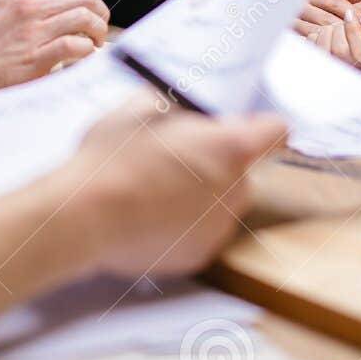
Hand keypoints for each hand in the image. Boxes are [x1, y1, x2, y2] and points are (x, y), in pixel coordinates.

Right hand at [0, 0, 108, 94]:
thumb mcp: (6, 7)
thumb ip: (35, 3)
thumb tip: (68, 7)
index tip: (90, 9)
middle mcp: (30, 5)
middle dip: (100, 11)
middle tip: (100, 24)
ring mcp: (35, 30)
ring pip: (85, 19)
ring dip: (98, 31)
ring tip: (95, 41)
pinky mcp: (38, 56)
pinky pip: (77, 46)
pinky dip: (87, 51)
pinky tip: (84, 55)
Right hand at [53, 96, 286, 278]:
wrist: (85, 216)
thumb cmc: (112, 157)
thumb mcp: (140, 106)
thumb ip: (176, 104)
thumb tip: (183, 106)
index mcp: (231, 147)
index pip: (276, 131)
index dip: (257, 125)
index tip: (235, 126)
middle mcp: (236, 190)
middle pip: (243, 170)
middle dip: (218, 162)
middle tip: (177, 156)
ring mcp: (219, 227)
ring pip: (221, 203)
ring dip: (200, 194)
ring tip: (154, 189)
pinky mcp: (199, 255)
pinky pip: (201, 232)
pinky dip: (184, 225)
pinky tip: (149, 216)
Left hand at [295, 0, 360, 71]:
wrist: (355, 20)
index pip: (360, 53)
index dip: (353, 31)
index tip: (350, 14)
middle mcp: (353, 68)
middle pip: (339, 50)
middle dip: (339, 27)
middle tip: (344, 20)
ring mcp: (336, 64)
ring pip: (324, 47)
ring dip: (328, 29)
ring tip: (337, 25)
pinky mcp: (321, 58)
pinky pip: (312, 44)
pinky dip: (317, 32)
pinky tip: (327, 31)